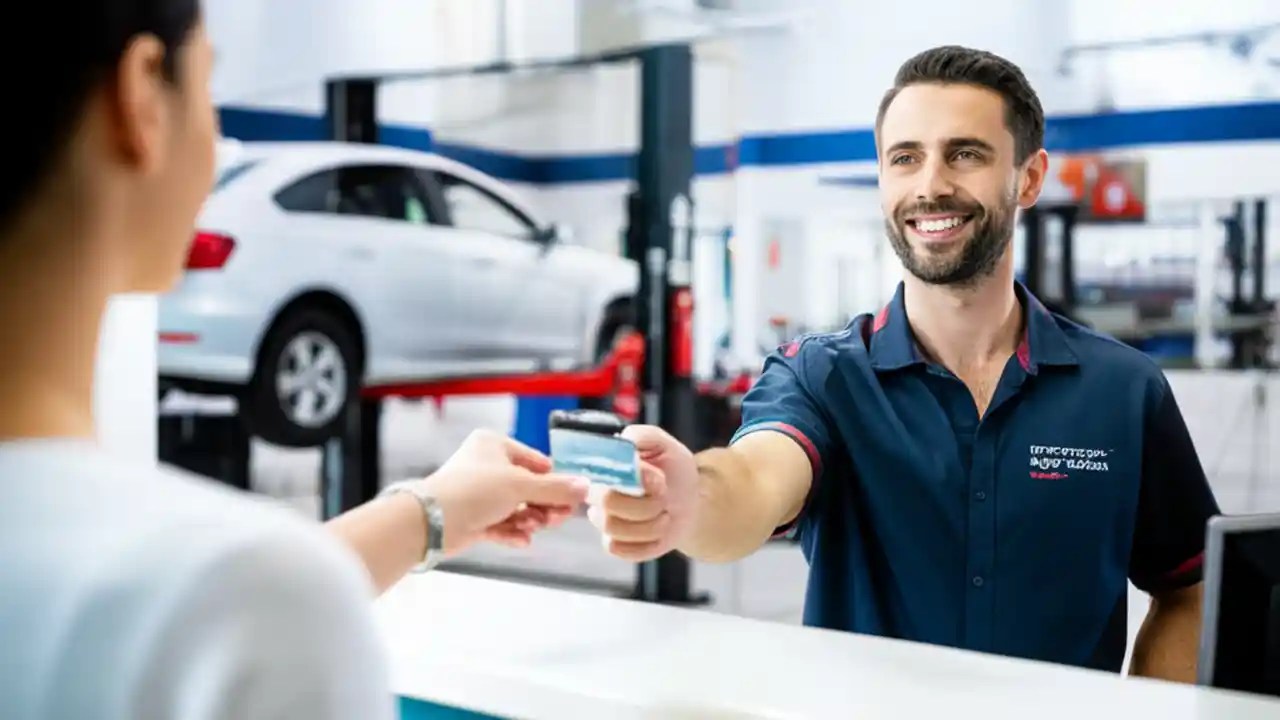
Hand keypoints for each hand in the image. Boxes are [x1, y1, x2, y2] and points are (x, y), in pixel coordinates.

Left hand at [421, 429, 588, 554]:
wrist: (432, 521)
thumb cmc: (473, 491)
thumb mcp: (521, 485)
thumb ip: (556, 488)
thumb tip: (586, 486)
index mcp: (494, 446)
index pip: (536, 462)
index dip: (554, 481)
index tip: (571, 499)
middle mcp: (486, 466)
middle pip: (529, 487)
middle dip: (543, 505)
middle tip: (556, 519)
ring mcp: (479, 493)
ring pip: (517, 508)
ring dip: (529, 520)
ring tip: (533, 528)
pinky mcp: (473, 518)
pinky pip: (502, 524)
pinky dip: (513, 532)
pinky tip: (522, 541)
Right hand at [586, 424, 699, 561]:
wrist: (690, 499)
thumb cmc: (673, 468)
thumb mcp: (664, 444)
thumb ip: (643, 436)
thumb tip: (623, 441)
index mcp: (605, 468)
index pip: (598, 474)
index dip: (634, 479)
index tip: (658, 479)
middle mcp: (599, 494)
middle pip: (607, 504)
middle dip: (645, 503)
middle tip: (664, 497)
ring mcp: (606, 522)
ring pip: (614, 530)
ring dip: (650, 523)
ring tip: (664, 513)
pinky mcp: (617, 545)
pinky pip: (621, 550)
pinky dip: (647, 542)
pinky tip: (658, 530)